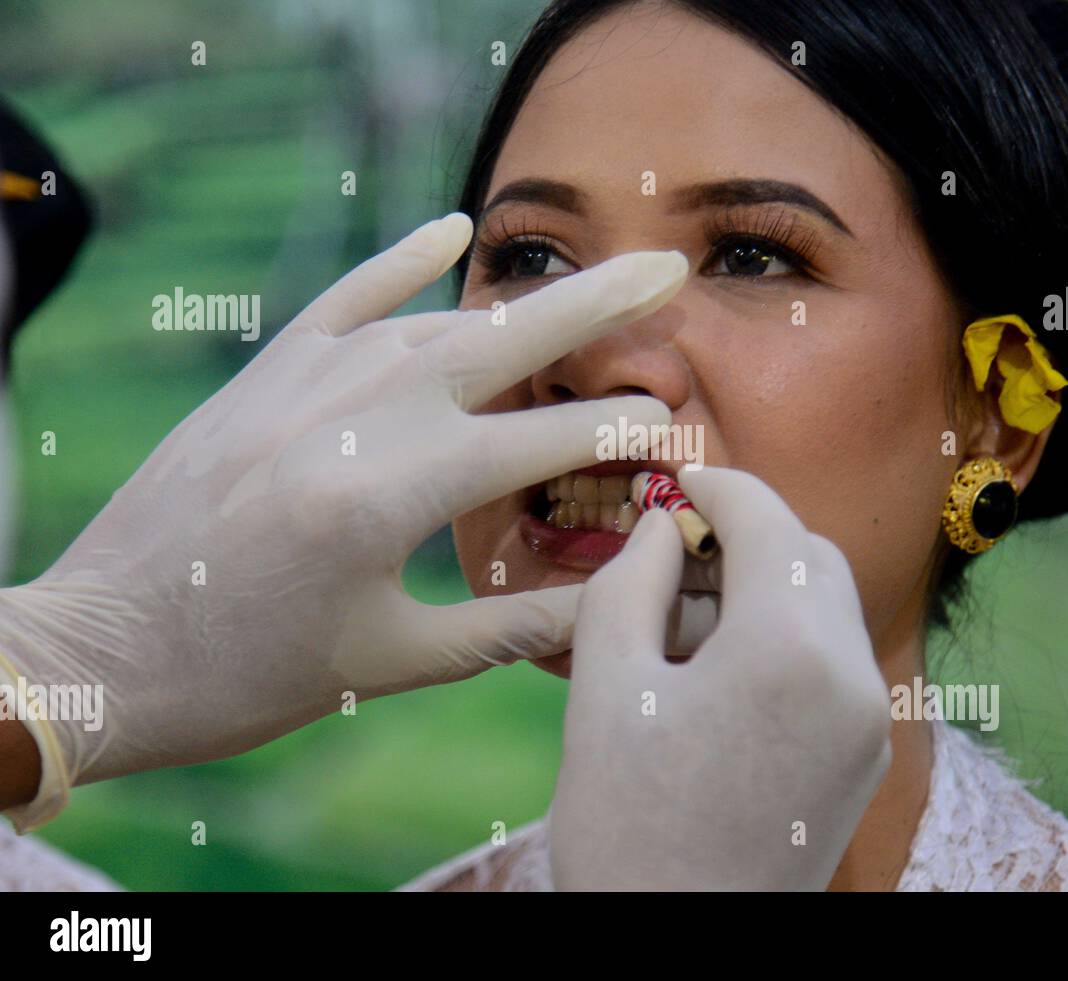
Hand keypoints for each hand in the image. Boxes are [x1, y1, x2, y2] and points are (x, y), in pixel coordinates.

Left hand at [0, 212, 687, 829]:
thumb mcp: (394, 661)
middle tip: (668, 265)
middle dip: (599, 301)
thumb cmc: (251, 674)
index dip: (626, 431)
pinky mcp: (265, 375)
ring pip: (438, 322)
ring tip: (588, 291)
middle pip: (506, 337)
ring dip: (519, 306)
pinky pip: (348, 299)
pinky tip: (452, 226)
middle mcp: (358, 414)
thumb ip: (515, 624)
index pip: (548, 439)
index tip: (680, 430)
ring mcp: (306, 382)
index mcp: (396, 492)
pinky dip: (402, 261)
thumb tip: (615, 600)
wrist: (105, 649)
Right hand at [549, 467, 892, 890]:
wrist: (678, 950)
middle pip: (812, 555)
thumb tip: (662, 528)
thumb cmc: (627, 829)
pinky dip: (785, 634)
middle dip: (749, 534)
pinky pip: (833, 659)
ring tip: (685, 616)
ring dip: (767, 584)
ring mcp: (867, 722)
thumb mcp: (604, 691)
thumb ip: (631, 584)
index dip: (720, 485)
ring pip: (828, 605)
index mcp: (789, 650)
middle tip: (675, 548)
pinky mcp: (863, 757)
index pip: (769, 520)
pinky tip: (719, 665)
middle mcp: (850, 677)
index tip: (679, 480)